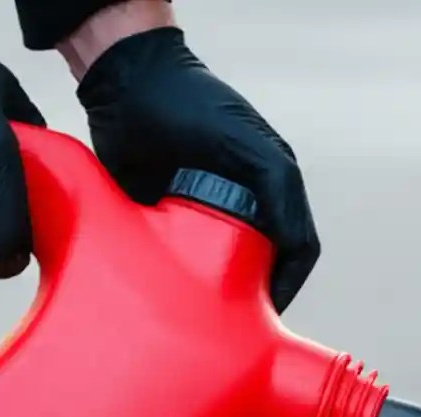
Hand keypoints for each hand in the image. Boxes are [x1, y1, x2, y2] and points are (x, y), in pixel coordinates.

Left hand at [71, 25, 318, 313]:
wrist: (123, 85)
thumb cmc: (188, 105)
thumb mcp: (243, 142)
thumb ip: (278, 185)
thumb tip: (297, 250)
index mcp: (274, 185)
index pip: (298, 248)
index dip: (288, 283)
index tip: (264, 315)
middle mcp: (248, 204)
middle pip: (265, 266)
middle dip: (254, 297)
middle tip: (233, 326)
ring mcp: (207, 215)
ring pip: (225, 270)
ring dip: (219, 296)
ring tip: (206, 321)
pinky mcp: (168, 222)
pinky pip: (184, 265)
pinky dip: (185, 286)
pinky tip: (174, 302)